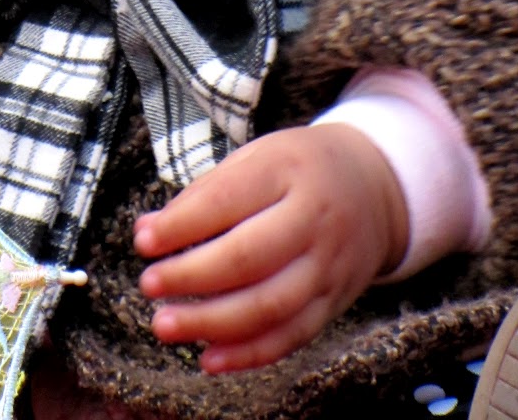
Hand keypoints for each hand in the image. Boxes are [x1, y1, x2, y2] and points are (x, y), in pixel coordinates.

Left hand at [133, 124, 408, 372]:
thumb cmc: (297, 169)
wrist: (374, 187)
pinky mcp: (333, 302)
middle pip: (248, 256)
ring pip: (270, 305)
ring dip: (212, 323)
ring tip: (165, 324)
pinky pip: (292, 335)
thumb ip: (204, 194)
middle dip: (192, 276)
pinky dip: (249, 353)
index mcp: (286, 170)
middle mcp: (312, 219)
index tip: (143, 240)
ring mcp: (327, 265)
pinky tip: (209, 359)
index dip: (181, 224)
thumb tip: (148, 231)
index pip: (227, 200)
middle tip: (149, 284)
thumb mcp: (255, 158)